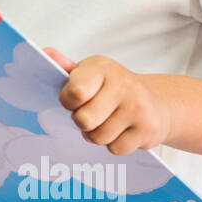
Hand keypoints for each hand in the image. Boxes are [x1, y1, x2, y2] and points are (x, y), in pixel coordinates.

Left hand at [42, 48, 171, 155]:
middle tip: (92, 113)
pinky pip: (116, 149)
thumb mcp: (90, 74)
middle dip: (82, 122)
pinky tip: (122, 131)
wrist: (157, 103)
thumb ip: (66, 68)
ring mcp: (138, 106)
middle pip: (84, 120)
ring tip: (107, 122)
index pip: (75, 92)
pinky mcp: (148, 128)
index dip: (68, 102)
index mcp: (101, 67)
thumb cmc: (113, 89)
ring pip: (99, 137)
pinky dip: (114, 145)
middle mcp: (122, 83)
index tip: (74, 100)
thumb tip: (45, 53)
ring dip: (98, 135)